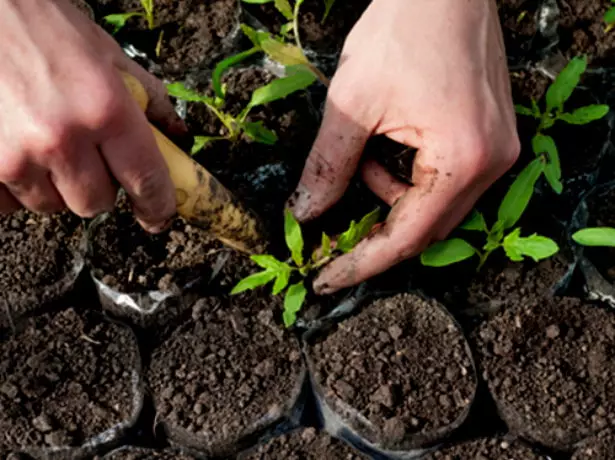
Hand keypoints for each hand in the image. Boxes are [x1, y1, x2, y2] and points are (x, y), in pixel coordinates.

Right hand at [0, 0, 184, 231]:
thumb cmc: (46, 28)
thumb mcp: (109, 55)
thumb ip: (149, 99)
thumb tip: (176, 135)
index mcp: (106, 110)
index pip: (146, 181)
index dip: (157, 206)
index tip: (157, 215)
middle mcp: (63, 139)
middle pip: (96, 204)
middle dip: (98, 186)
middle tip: (88, 155)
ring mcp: (17, 156)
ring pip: (53, 205)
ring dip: (56, 185)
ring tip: (47, 144)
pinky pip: (12, 203)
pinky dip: (19, 186)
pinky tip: (18, 151)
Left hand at [287, 0, 519, 293]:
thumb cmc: (403, 29)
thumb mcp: (352, 103)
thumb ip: (328, 166)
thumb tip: (305, 213)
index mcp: (463, 160)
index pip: (407, 237)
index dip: (362, 263)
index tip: (325, 279)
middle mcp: (492, 164)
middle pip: (426, 228)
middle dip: (375, 230)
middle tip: (333, 230)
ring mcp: (497, 151)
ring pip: (434, 206)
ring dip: (390, 197)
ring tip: (363, 158)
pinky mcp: (489, 137)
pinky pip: (445, 180)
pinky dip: (408, 177)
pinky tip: (388, 144)